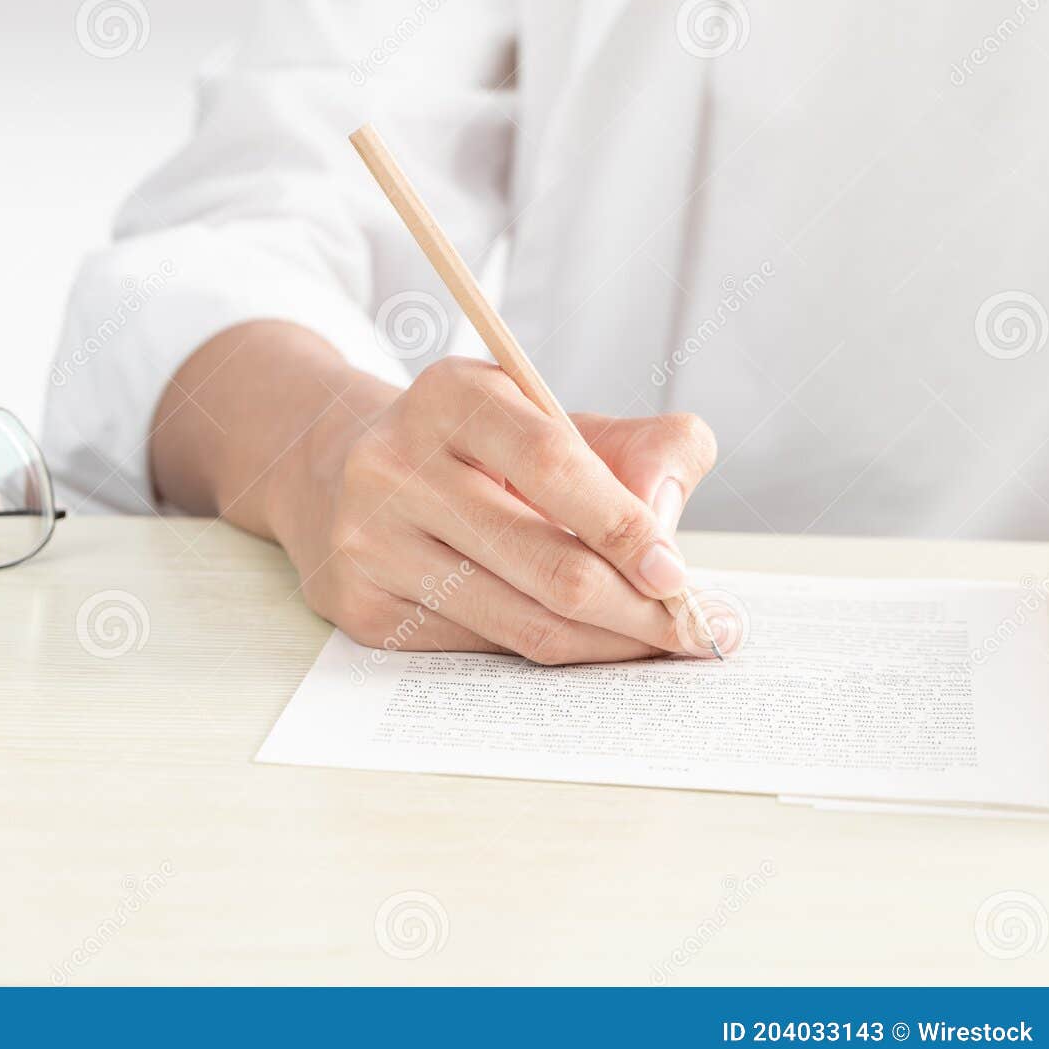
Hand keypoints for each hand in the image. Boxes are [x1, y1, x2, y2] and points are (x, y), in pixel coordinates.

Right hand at [265, 356, 719, 662]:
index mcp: (451, 396)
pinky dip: (545, 652)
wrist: (352, 476)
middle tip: (696, 632)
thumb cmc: (480, 452)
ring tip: (657, 644)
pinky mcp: (360, 605)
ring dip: (605, 645)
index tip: (678, 575)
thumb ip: (642, 451)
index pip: (550, 462)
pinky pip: (481, 649)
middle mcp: (395, 464)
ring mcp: (369, 540)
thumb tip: (666, 534)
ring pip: (519, 623)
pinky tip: (581, 642)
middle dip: (636, 609)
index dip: (623, 525)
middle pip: (543, 562)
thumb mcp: (556, 420)